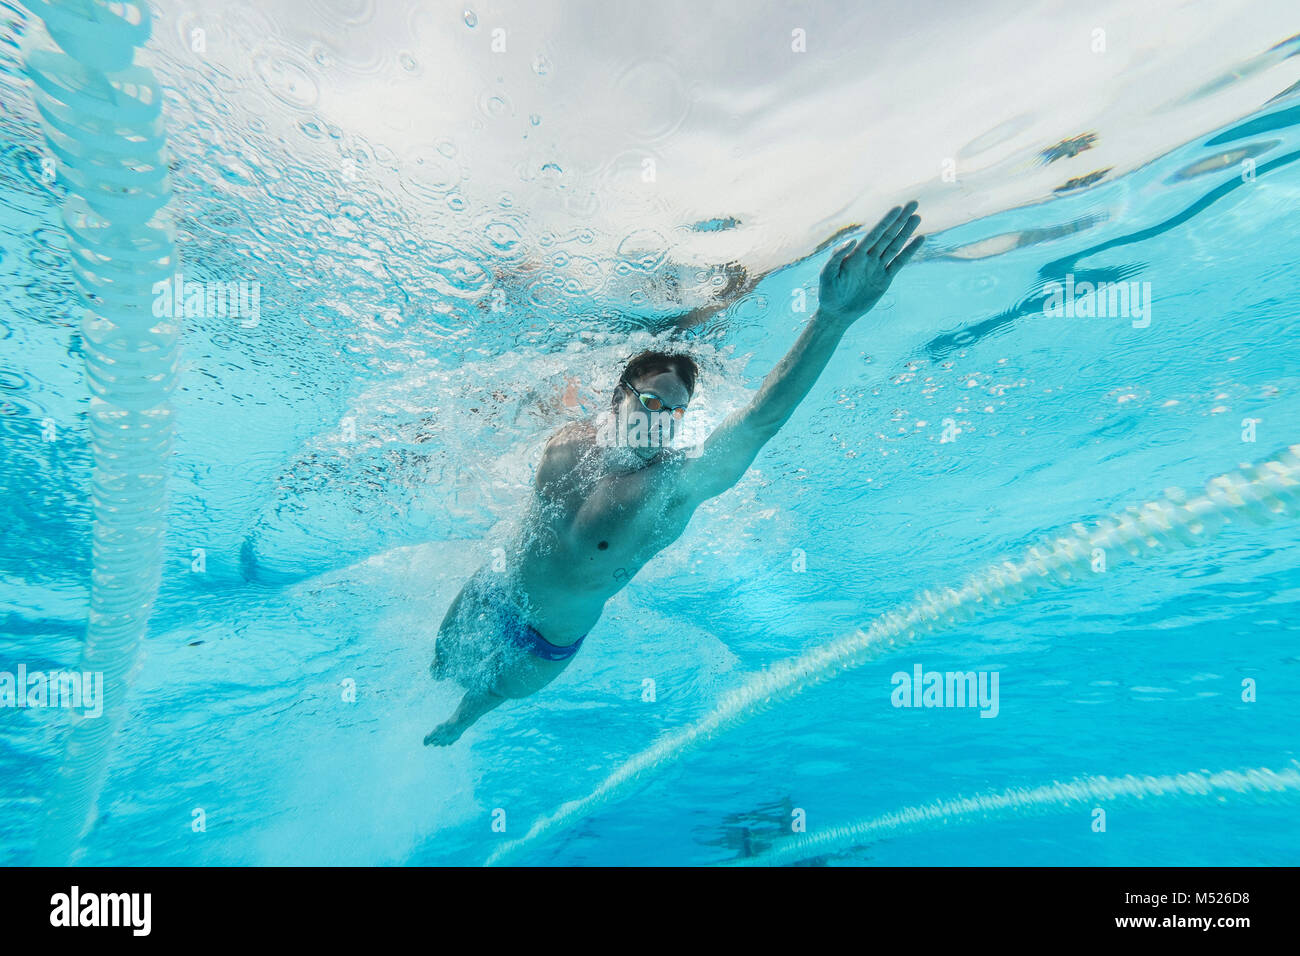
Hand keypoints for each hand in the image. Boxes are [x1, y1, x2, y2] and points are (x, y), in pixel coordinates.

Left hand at [818, 201, 922, 324]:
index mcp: (855, 254)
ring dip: (906, 232)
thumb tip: (853, 240)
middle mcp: (868, 257)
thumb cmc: (828, 292)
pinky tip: (919, 239)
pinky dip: (909, 251)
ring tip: (917, 217)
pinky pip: (899, 262)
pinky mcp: (885, 278)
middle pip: (887, 235)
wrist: (837, 312)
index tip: (897, 209)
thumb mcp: (827, 274)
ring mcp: (877, 267)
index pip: (874, 234)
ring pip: (895, 246)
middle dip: (900, 220)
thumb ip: (837, 256)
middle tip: (913, 203)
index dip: (886, 221)